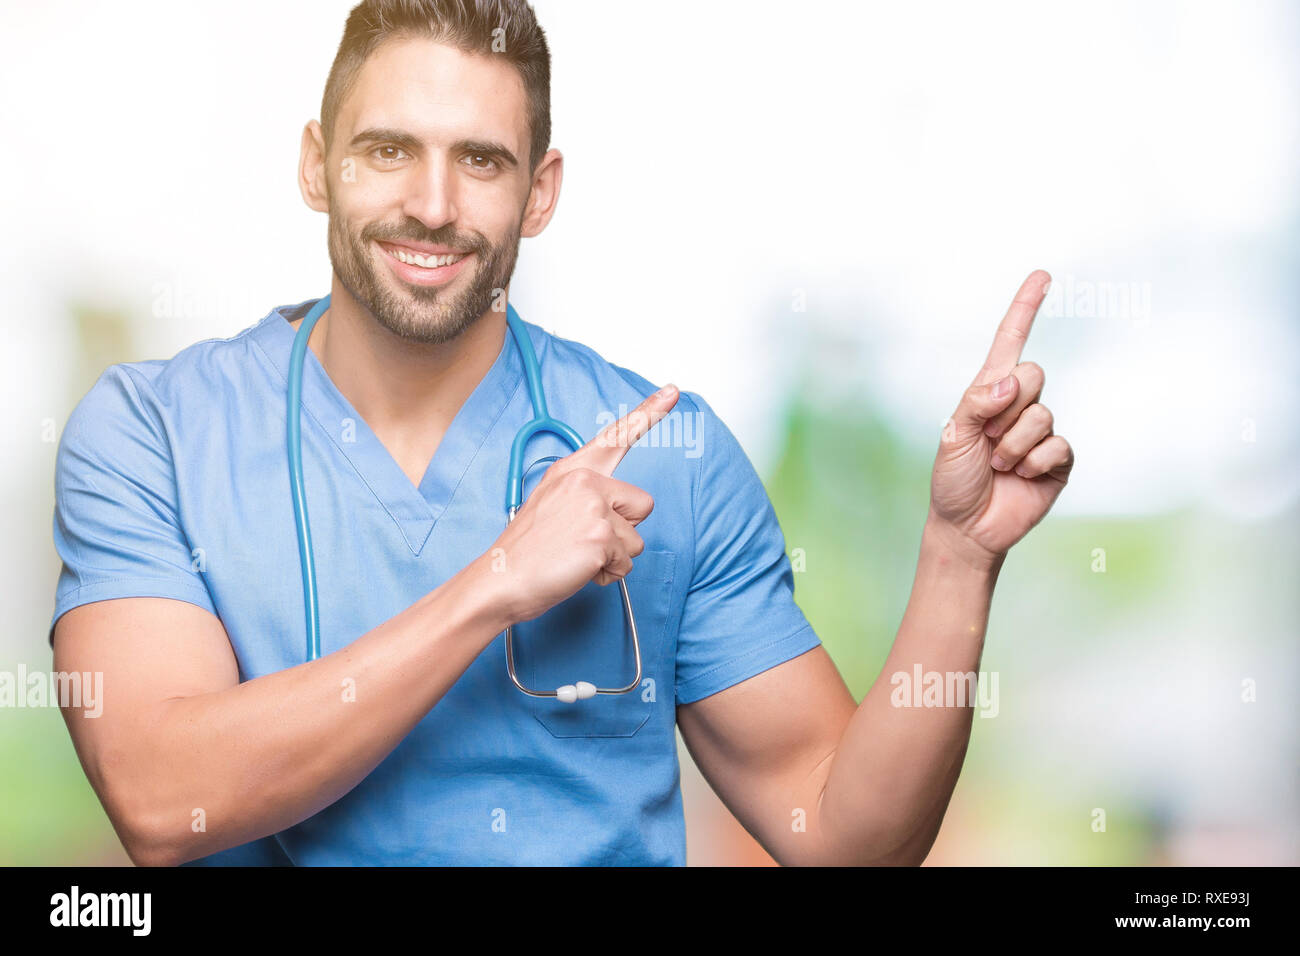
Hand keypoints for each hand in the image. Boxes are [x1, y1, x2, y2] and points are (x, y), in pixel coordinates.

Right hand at [487, 384, 679, 623]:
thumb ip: (584, 495)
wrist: (501, 579)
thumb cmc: (527, 550)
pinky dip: (608, 574)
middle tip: (584, 539)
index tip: (672, 392)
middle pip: (641, 504)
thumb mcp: (551, 504)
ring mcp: (594, 507)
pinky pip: (627, 562)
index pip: (616, 436)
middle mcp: (584, 481)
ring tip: (577, 556)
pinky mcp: (601, 536)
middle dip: (624, 530)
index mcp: (572, 470)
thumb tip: (616, 509)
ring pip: (637, 539)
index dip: (649, 413)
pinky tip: (579, 569)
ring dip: (614, 556)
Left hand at [929, 270, 1074, 569]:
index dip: (1026, 308)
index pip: (1010, 342)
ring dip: (1012, 445)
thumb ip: (977, 403)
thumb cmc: (953, 480)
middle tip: (986, 440)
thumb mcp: (953, 437)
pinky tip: (1019, 476)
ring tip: (996, 465)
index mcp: (989, 392)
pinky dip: (1032, 462)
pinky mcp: (1058, 459)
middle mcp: (1019, 406)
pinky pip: (1056, 445)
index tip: (1042, 275)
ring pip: (1042, 414)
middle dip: (1007, 408)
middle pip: (1035, 373)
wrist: (967, 527)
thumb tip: (1011, 379)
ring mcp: (1041, 432)